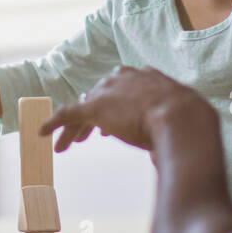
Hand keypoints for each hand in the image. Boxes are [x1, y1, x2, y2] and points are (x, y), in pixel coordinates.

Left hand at [39, 66, 208, 152]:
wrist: (183, 118)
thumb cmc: (189, 124)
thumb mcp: (181, 122)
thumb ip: (171, 130)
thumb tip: (168, 155)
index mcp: (147, 78)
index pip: (123, 89)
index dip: (117, 107)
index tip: (113, 125)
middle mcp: (125, 78)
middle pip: (101, 96)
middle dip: (93, 117)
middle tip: (88, 135)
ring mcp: (109, 91)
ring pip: (84, 108)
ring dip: (74, 128)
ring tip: (66, 146)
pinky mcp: (93, 107)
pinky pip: (68, 113)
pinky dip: (55, 122)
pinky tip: (42, 132)